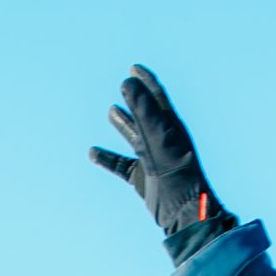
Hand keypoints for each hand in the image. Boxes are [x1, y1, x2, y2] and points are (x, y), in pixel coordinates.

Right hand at [88, 65, 224, 235]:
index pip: (157, 96)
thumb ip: (143, 107)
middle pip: (144, 114)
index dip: (145, 80)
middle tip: (124, 85)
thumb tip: (127, 81)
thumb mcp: (157, 134)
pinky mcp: (142, 177)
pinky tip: (93, 153)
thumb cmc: (175, 169)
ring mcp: (152, 159)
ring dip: (123, 123)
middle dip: (134, 99)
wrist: (182, 208)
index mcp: (170, 125)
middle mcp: (161, 140)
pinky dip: (107, 158)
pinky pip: (121, 164)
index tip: (133, 67)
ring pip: (134, 136)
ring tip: (112, 111)